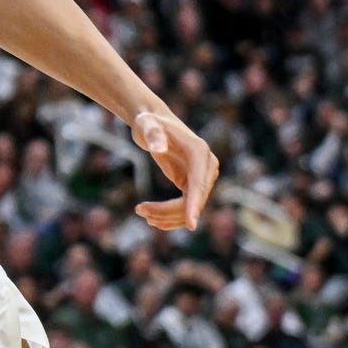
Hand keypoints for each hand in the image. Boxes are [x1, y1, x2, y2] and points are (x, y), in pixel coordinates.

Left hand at [129, 109, 217, 230]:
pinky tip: (152, 218)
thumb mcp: (146, 125)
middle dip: (168, 211)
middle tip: (139, 210)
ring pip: (190, 207)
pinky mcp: (194, 183)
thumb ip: (152, 134)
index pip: (199, 184)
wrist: (154, 122)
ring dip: (166, 216)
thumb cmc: (149, 122)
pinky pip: (186, 206)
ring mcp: (203, 176)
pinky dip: (170, 215)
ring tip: (141, 211)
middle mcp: (207, 166)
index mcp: (199, 152)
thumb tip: (159, 149)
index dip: (194, 205)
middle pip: (194, 200)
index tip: (191, 226)